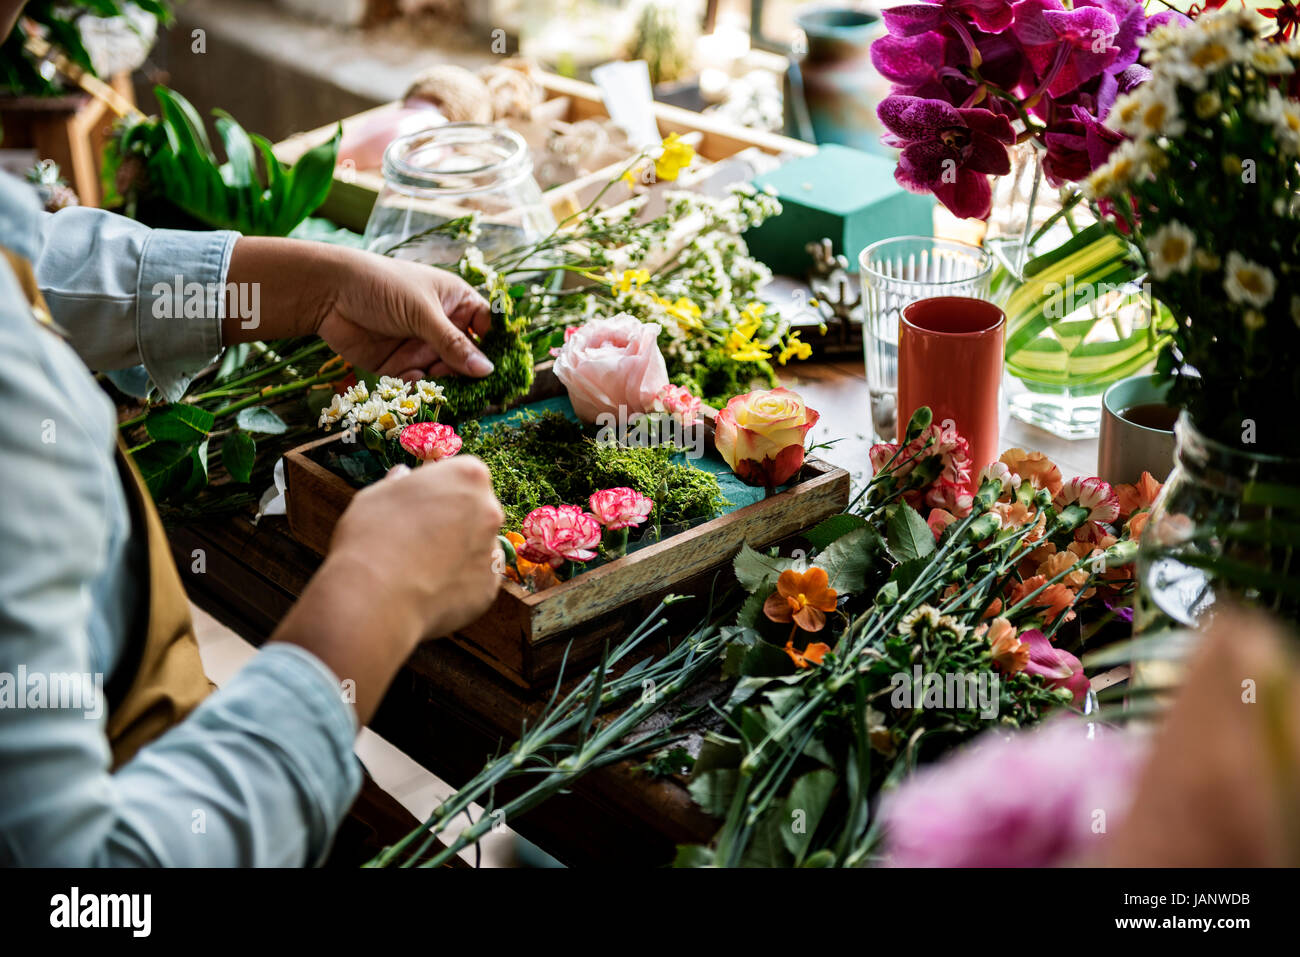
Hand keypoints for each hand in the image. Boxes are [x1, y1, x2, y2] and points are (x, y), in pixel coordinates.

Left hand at [223, 237, 493, 380]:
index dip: (496, 347)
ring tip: (446, 395)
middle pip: (468, 358)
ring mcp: (421, 347)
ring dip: (446, 386)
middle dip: (471, 375)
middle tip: (479, 394)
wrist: (328, 293)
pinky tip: (415, 388)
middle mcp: (442, 326)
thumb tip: (487, 371)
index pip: (487, 328)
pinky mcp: (399, 366)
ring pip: (445, 375)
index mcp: (455, 302)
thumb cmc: (381, 286)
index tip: (505, 370)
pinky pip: (418, 384)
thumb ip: (453, 344)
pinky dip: (418, 390)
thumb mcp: (423, 313)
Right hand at [272, 456, 504, 722]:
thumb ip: (398, 487)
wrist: (370, 598)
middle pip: (474, 512)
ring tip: (411, 574)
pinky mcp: (489, 591)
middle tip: (413, 543)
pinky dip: (452, 590)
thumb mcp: (373, 498)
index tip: (417, 509)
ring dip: (453, 558)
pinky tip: (421, 596)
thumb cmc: (366, 538)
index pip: (462, 475)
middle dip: (450, 524)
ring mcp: (493, 553)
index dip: (437, 493)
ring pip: (475, 551)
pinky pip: (473, 585)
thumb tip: (403, 481)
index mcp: (468, 476)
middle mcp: (490, 511)